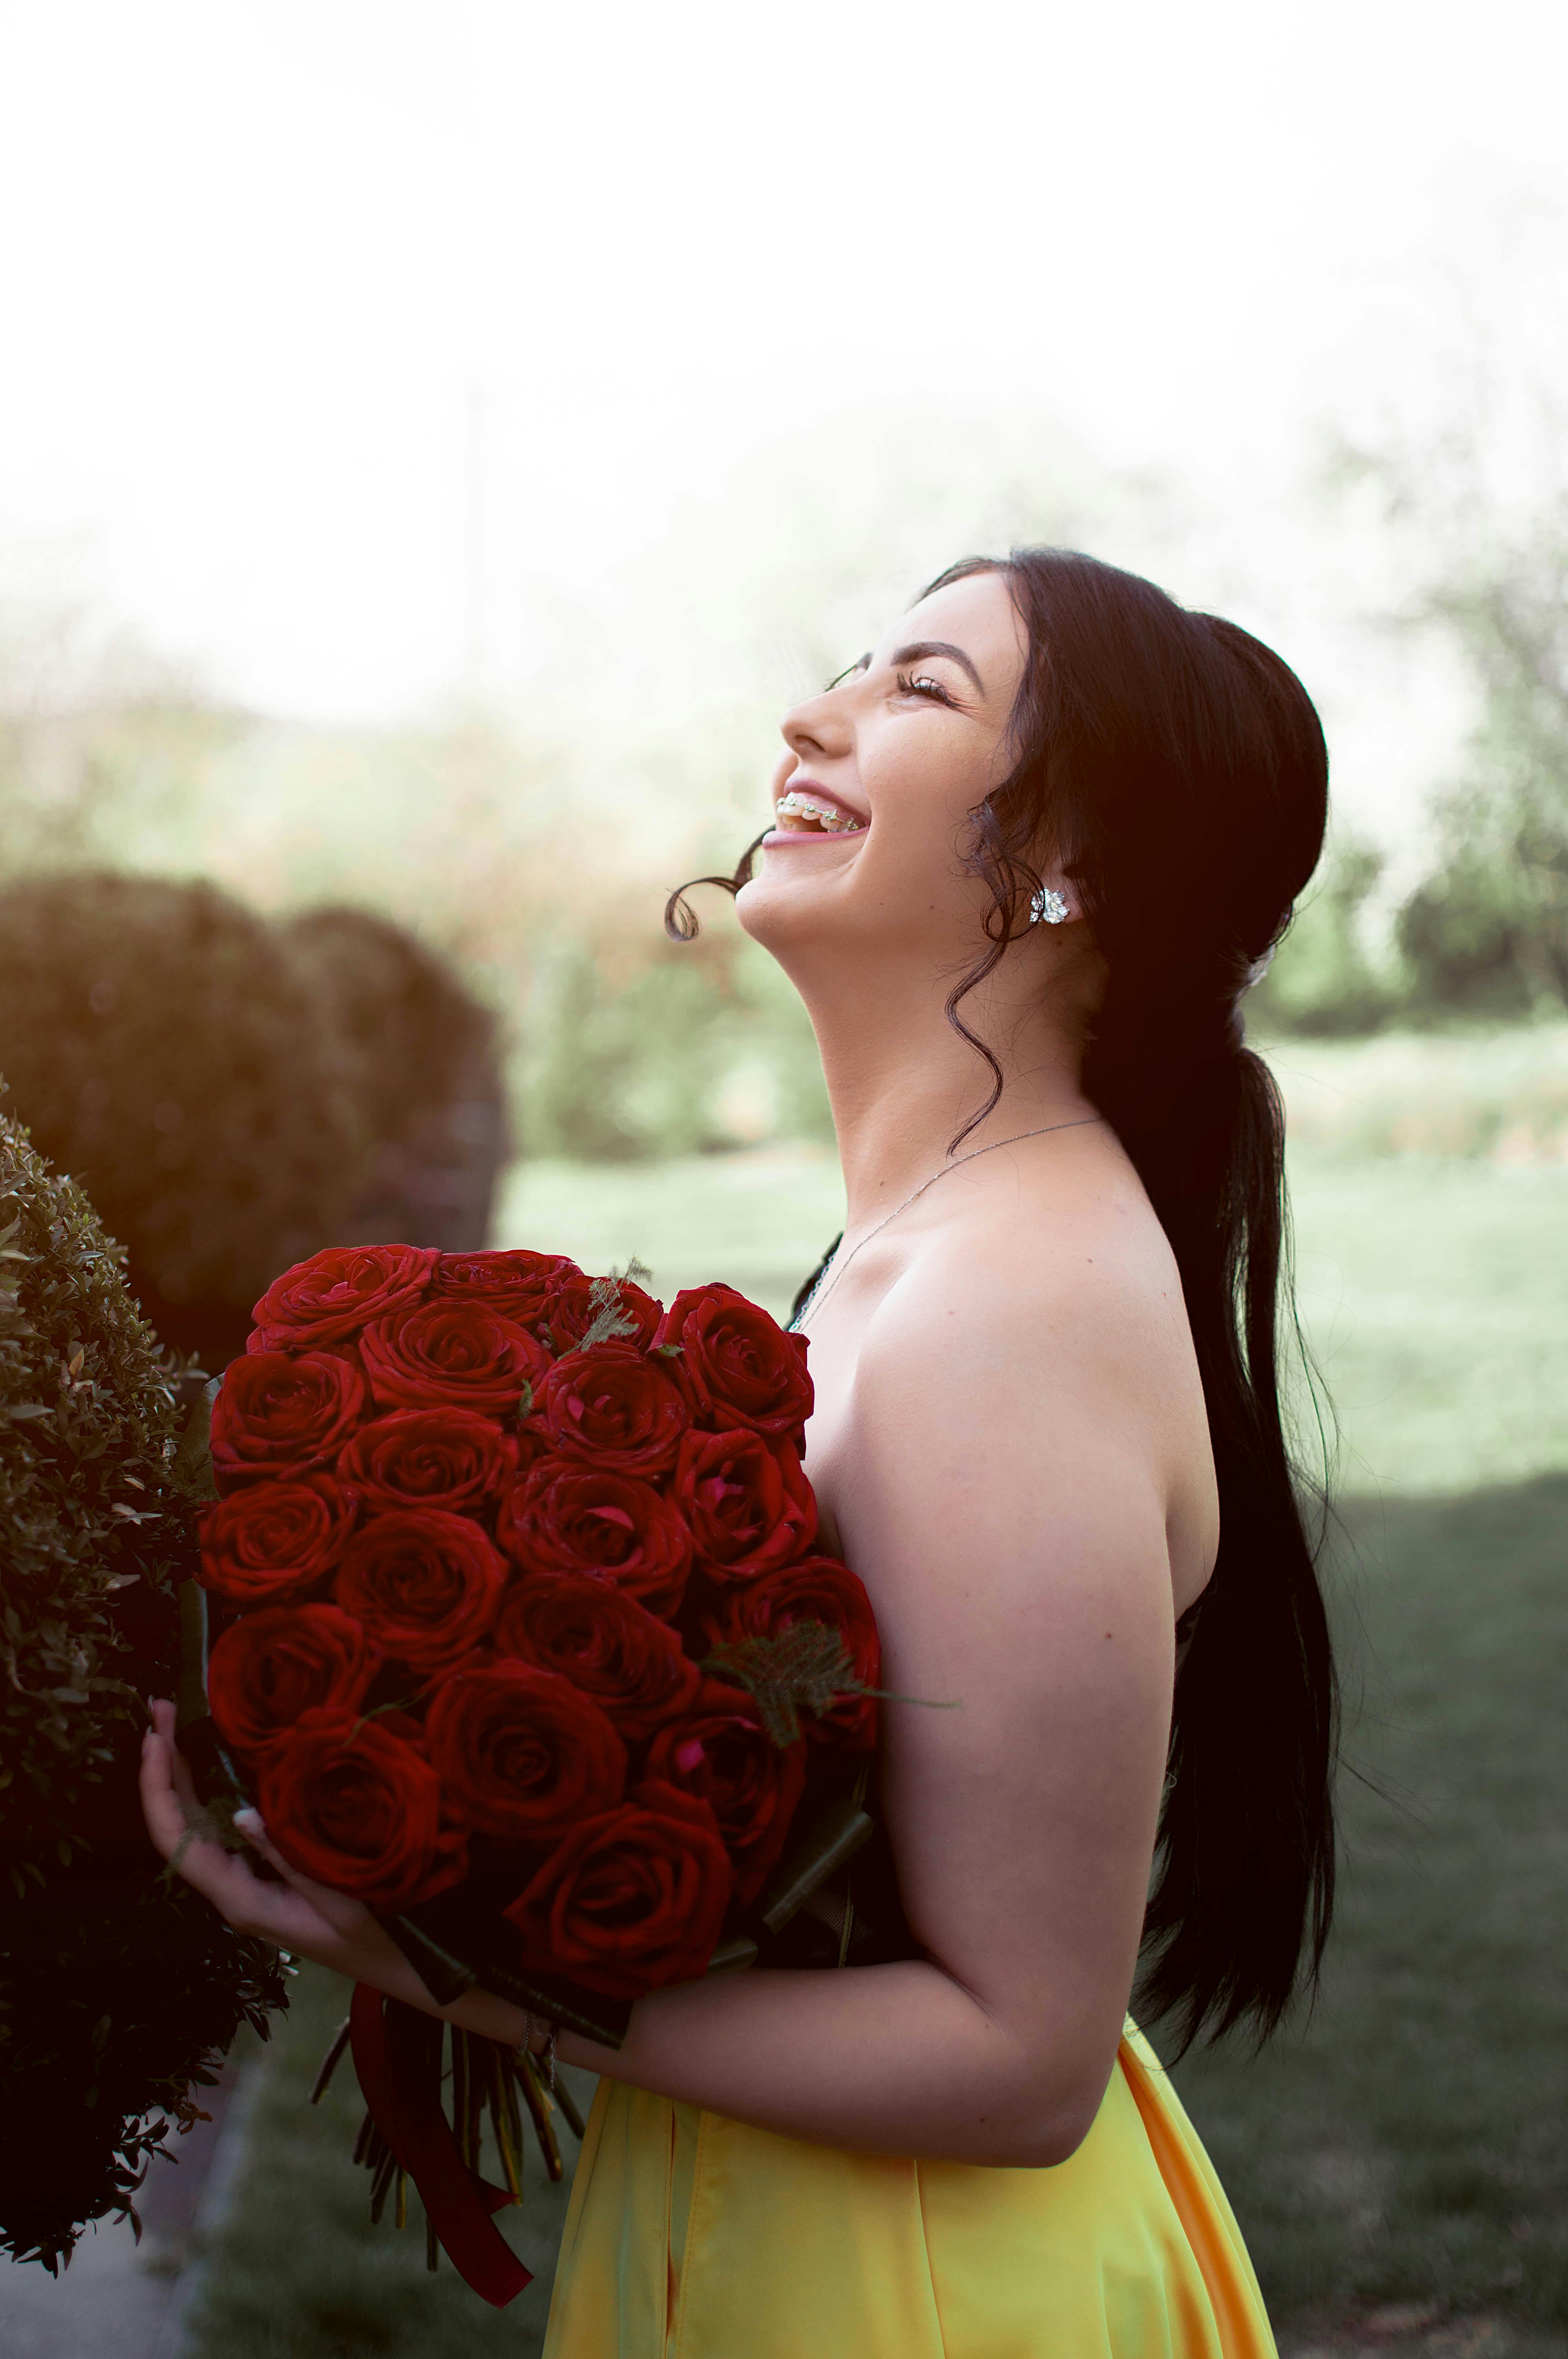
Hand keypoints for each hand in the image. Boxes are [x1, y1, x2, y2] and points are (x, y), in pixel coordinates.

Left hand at [139, 1698, 435, 2007]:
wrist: (392, 1960)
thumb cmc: (369, 1933)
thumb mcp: (335, 1897)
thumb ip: (288, 1859)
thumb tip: (243, 1814)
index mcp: (239, 1898)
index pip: (177, 1842)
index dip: (159, 1791)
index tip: (154, 1741)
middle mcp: (230, 1889)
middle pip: (177, 1825)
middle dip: (162, 1767)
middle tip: (158, 1710)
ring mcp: (242, 1879)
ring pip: (194, 1823)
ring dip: (180, 1774)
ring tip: (170, 1723)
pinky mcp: (258, 1870)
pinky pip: (218, 1827)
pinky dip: (206, 1788)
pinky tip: (206, 1760)